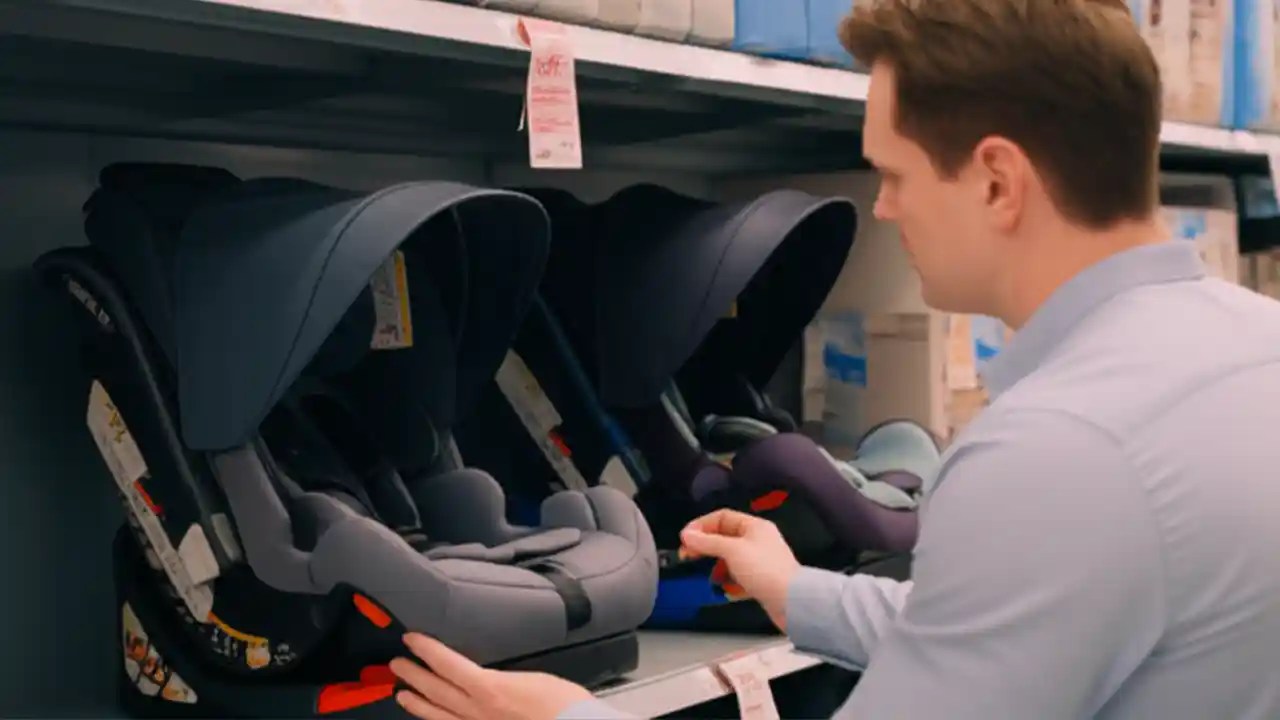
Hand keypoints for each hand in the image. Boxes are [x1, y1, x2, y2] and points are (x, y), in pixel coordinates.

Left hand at [390, 633, 593, 719]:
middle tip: (397, 663)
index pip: (447, 664)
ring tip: (403, 695)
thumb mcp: (534, 678)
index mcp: (489, 688)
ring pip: (439, 716)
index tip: (412, 638)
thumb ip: (502, 678)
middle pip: (436, 690)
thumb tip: (487, 676)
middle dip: (414, 675)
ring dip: (418, 704)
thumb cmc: (564, 705)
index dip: (426, 650)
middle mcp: (477, 711)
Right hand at [679, 509, 800, 630]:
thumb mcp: (732, 550)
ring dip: (716, 566)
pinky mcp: (760, 581)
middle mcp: (758, 541)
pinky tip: (722, 588)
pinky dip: (728, 581)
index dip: (701, 525)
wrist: (792, 602)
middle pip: (724, 538)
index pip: (722, 517)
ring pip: (730, 559)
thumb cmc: (766, 570)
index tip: (685, 538)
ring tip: (707, 575)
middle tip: (687, 556)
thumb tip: (687, 534)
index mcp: (754, 526)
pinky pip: (738, 577)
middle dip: (705, 547)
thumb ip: (708, 542)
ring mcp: (759, 562)